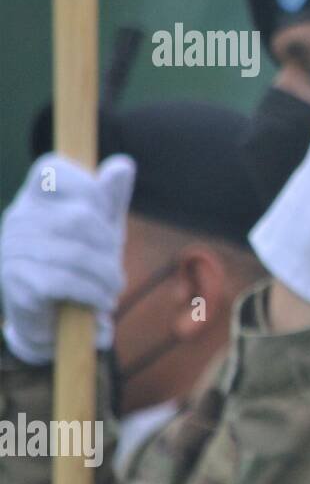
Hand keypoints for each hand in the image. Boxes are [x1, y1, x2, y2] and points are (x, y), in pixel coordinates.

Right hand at [1, 154, 135, 364]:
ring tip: (113, 287)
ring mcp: (12, 250)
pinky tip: (101, 302)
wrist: (51, 319)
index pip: (53, 169)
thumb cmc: (81, 262)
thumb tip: (123, 164)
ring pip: (74, 254)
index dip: (90, 190)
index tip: (106, 216)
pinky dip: (92, 293)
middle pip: (78, 218)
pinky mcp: (15, 282)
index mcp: (36, 195)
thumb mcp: (101, 226)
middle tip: (116, 268)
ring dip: (105, 275)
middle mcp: (18, 218)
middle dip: (108, 245)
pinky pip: (63, 282)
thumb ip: (110, 197)